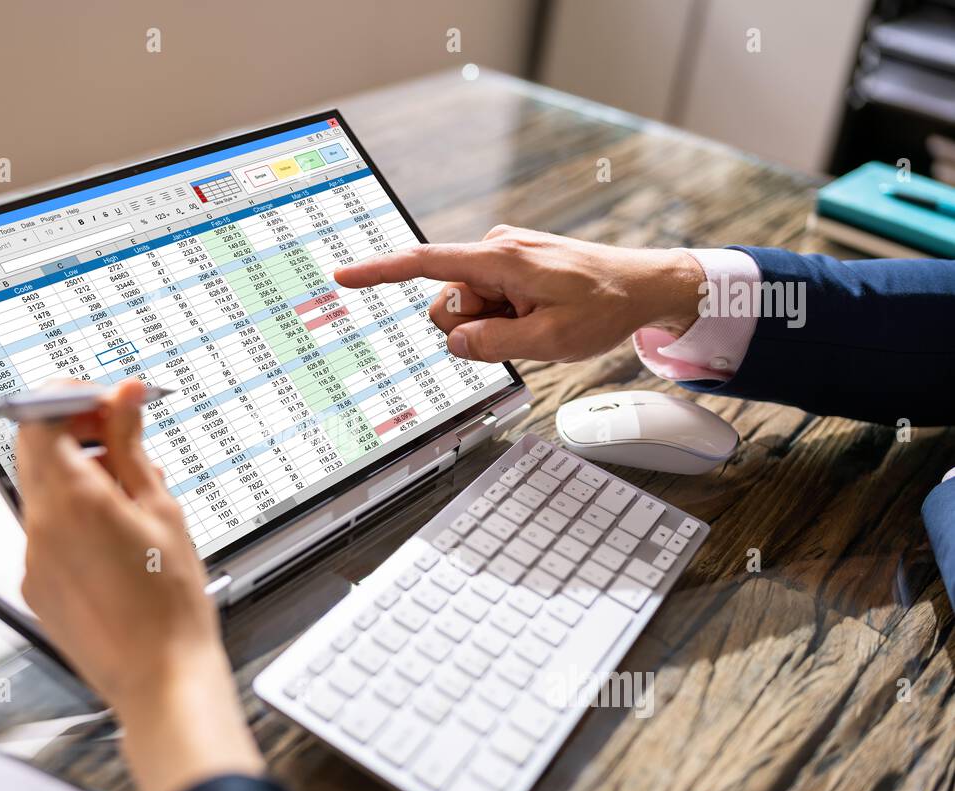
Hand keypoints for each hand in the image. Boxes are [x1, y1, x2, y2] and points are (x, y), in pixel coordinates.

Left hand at [17, 379, 262, 790]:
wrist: (160, 679)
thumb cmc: (170, 605)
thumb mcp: (162, 508)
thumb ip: (132, 446)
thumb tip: (124, 398)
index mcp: (71, 499)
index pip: (43, 417)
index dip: (74, 399)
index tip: (108, 402)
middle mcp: (39, 526)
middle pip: (35, 451)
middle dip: (77, 433)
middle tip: (123, 437)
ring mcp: (32, 558)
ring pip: (43, 490)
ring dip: (79, 475)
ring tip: (132, 492)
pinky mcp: (36, 584)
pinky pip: (47, 530)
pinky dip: (74, 516)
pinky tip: (118, 534)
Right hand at [333, 226, 703, 362]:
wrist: (644, 285)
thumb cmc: (604, 307)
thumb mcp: (550, 342)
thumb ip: (493, 345)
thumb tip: (453, 342)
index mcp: (500, 260)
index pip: (424, 264)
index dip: (379, 272)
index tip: (343, 276)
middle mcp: (495, 249)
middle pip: (447, 301)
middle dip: (472, 327)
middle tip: (523, 331)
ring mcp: (503, 256)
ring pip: (468, 306)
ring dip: (493, 324)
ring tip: (538, 322)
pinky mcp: (512, 265)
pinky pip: (487, 301)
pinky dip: (505, 317)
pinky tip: (539, 316)